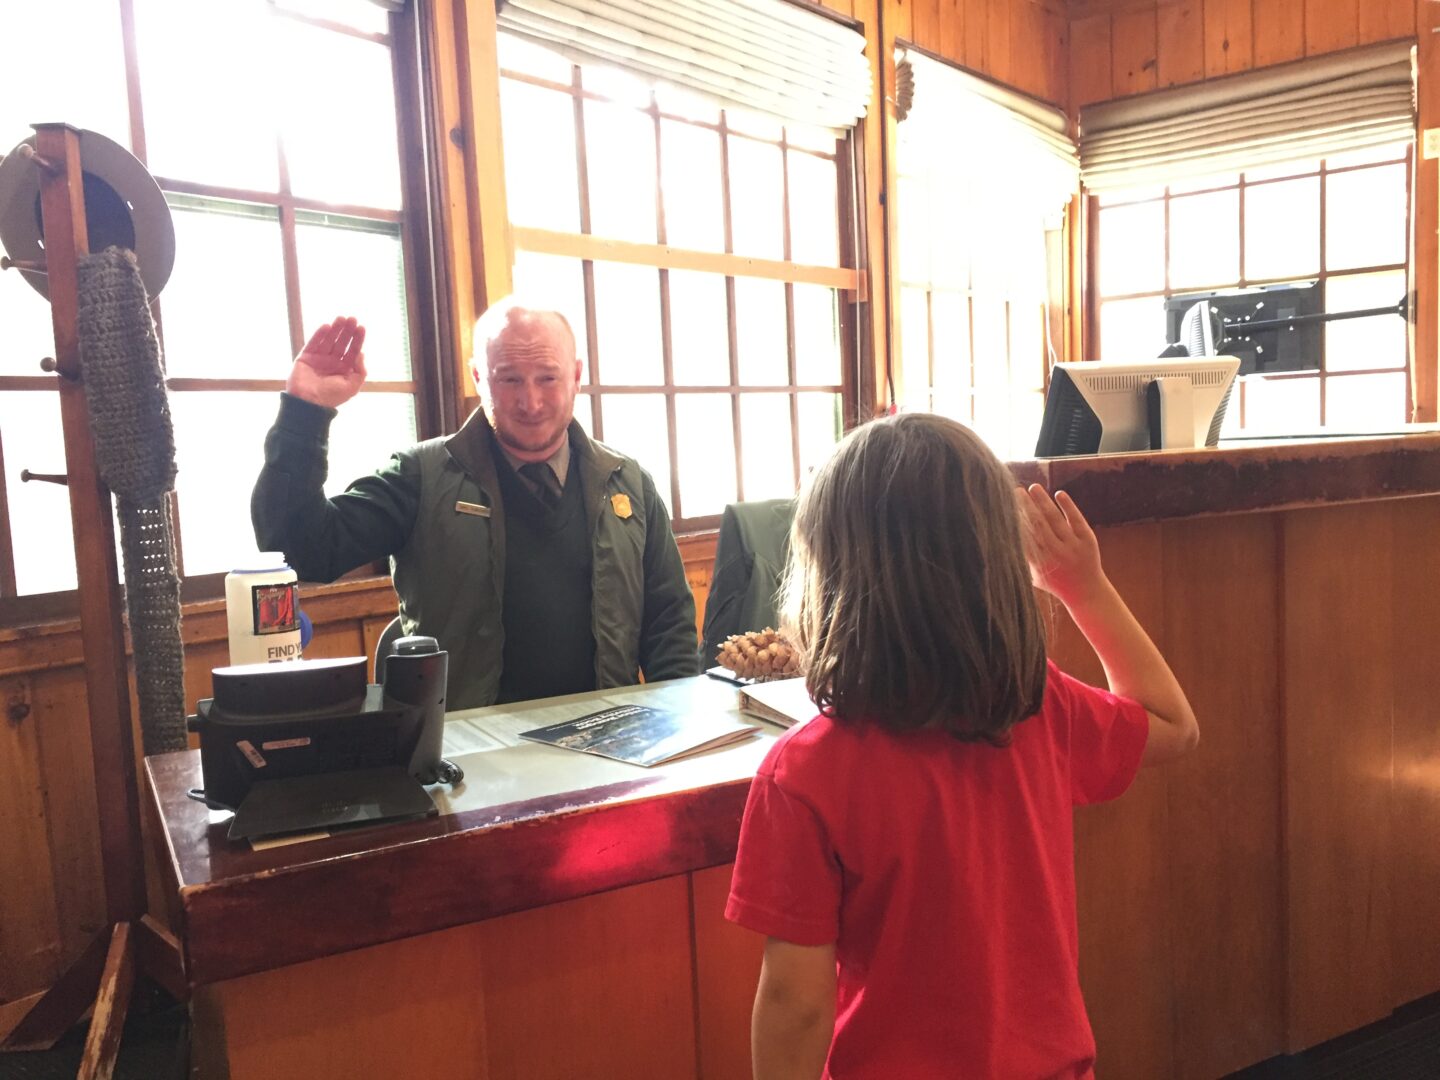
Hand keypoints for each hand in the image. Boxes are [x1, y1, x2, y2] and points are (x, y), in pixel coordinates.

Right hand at [286, 316, 366, 408]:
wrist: (308, 403)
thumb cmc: (331, 397)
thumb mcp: (352, 386)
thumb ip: (360, 371)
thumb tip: (361, 353)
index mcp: (343, 369)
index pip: (352, 351)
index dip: (357, 339)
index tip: (361, 328)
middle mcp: (332, 362)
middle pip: (341, 343)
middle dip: (347, 331)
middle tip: (352, 319)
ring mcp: (319, 359)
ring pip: (328, 340)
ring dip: (335, 329)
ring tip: (341, 318)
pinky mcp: (305, 357)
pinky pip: (313, 343)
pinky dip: (319, 334)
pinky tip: (327, 326)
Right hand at [1014, 484, 1106, 608]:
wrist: (1086, 592)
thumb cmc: (1054, 583)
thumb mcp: (1034, 576)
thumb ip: (1022, 559)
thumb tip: (1003, 539)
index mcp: (1040, 563)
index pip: (1024, 537)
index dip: (1014, 520)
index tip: (1005, 506)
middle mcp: (1056, 554)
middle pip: (1038, 524)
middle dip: (1026, 506)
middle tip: (1016, 491)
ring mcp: (1073, 546)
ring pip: (1055, 519)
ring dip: (1043, 501)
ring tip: (1033, 487)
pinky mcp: (1088, 540)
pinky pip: (1076, 520)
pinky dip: (1067, 506)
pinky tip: (1059, 494)